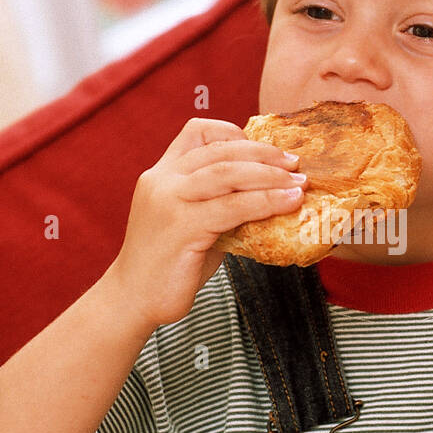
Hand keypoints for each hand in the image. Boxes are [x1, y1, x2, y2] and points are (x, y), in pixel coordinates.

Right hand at [106, 117, 307, 329]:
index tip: (264, 150)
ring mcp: (169, 201)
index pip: (197, 132)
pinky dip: (266, 201)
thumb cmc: (170, 264)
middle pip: (220, 151)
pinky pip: (232, 207)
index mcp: (162, 173)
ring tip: (298, 183)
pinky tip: (288, 203)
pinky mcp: (182, 226)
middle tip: (294, 164)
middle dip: (264, 154)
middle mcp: (162, 180)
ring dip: (270, 175)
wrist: (134, 300)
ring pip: (228, 173)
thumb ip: (220, 202)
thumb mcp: (194, 222)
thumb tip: (269, 193)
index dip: (234, 133)